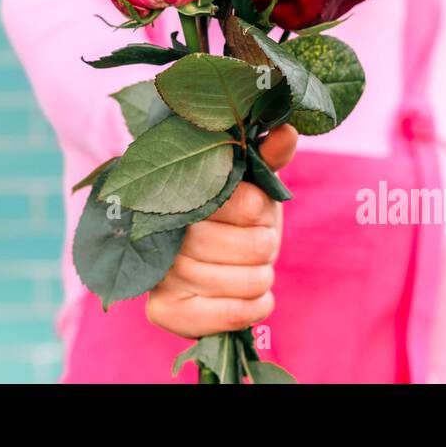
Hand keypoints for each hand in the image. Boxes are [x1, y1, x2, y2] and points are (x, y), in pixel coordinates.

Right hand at [145, 123, 298, 339]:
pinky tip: (250, 296)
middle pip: (253, 247)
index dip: (261, 211)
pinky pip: (231, 315)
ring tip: (249, 268)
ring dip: (261, 277)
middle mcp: (159, 230)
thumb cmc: (231, 214)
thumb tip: (287, 132)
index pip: (247, 204)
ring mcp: (158, 273)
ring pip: (246, 282)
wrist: (200, 262)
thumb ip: (266, 155)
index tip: (252, 210)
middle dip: (265, 246)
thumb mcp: (248, 181)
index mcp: (178, 189)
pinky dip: (255, 307)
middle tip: (254, 242)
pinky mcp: (163, 311)